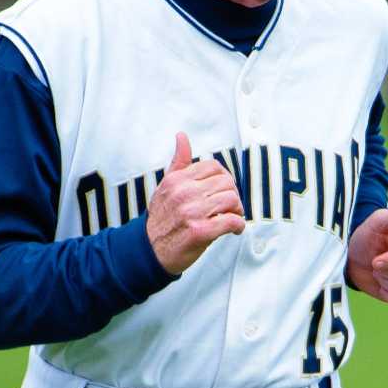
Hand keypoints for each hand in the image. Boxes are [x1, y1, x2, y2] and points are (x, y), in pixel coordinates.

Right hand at [146, 133, 244, 273]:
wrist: (149, 251)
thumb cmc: (161, 220)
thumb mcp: (165, 187)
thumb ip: (178, 163)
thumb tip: (182, 137)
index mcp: (177, 180)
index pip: (214, 167)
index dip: (225, 178)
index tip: (223, 191)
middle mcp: (184, 193)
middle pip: (226, 182)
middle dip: (233, 195)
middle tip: (230, 207)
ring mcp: (192, 212)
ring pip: (232, 200)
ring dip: (237, 210)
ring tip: (231, 217)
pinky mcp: (200, 232)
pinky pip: (231, 221)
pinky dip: (238, 226)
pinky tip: (234, 230)